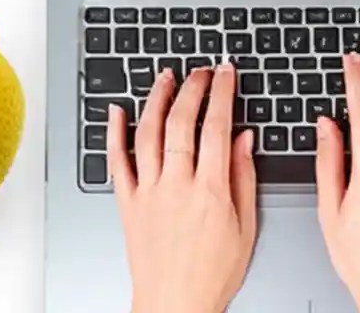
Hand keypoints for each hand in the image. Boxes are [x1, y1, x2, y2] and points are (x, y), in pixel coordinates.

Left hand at [106, 64, 257, 312]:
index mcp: (209, 190)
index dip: (222, 94)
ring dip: (157, 99)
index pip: (216, 127)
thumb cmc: (212, 274)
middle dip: (193, 88)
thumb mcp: (245, 227)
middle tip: (201, 71)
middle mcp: (176, 186)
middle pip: (181, 122)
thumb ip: (242, 177)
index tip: (226, 74)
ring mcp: (148, 193)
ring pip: (148, 134)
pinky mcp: (127, 204)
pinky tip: (117, 111)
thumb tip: (243, 139)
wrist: (174, 306)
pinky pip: (117, 162)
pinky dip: (114, 133)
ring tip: (166, 77)